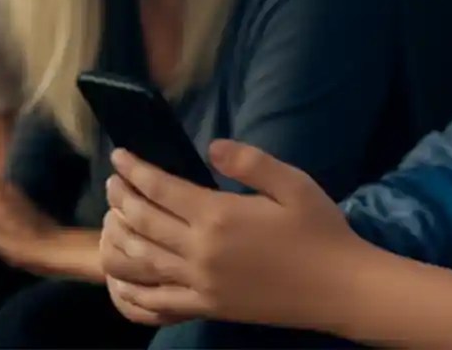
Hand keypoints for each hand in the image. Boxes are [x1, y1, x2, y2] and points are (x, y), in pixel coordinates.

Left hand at [100, 141, 363, 328]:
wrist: (340, 288)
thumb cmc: (320, 230)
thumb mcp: (292, 183)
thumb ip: (249, 161)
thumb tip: (212, 145)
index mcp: (219, 215)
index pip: (160, 188)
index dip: (135, 170)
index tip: (120, 155)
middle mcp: (201, 251)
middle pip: (143, 221)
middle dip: (122, 198)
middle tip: (112, 182)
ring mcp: (201, 283)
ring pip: (142, 260)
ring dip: (120, 236)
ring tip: (111, 219)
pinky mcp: (208, 308)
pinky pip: (158, 303)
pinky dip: (132, 291)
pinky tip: (121, 280)